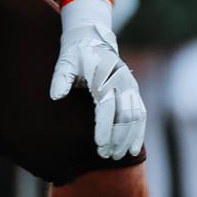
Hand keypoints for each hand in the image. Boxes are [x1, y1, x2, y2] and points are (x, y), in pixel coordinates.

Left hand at [49, 0, 145, 159]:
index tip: (99, 145)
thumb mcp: (64, 62)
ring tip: (118, 156)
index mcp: (104, 75)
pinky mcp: (133, 91)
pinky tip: (133, 149)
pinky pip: (140, 114)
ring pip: (136, 116)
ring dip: (129, 138)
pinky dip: (138, 132)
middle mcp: (121, 81)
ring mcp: (130, 86)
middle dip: (117, 137)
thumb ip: (60, 79)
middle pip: (124, 114)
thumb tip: (56, 96)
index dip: (104, 127)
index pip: (107, 106)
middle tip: (106, 156)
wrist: (91, 40)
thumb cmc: (74, 55)